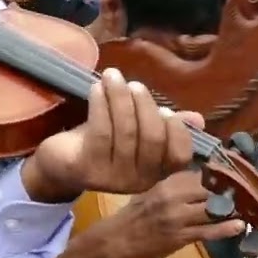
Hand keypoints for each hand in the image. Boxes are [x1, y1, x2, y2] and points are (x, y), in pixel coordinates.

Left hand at [25, 68, 197, 201]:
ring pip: (126, 131)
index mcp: (156, 173)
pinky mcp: (88, 169)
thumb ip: (166, 126)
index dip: (177, 130)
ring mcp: (113, 178)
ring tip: (113, 76)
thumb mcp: (137, 132)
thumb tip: (197, 120)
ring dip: (121, 98)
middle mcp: (139, 181)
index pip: (180, 156)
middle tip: (135, 84)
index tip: (164, 107)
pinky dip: (102, 105)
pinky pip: (101, 132)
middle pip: (152, 138)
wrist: (60, 164)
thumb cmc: (105, 143)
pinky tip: (97, 88)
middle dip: (145, 105)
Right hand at [108, 171, 245, 257]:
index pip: (200, 173)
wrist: (119, 239)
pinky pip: (208, 231)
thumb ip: (177, 183)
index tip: (238, 172)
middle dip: (231, 190)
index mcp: (168, 182)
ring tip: (248, 208)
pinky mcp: (181, 237)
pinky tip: (240, 226)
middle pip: (210, 189)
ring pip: (212, 209)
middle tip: (248, 191)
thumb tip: (203, 175)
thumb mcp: (154, 190)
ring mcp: (178, 218)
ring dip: (232, 209)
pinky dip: (226, 229)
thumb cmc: (137, 213)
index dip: (221, 173)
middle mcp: (174, 197)